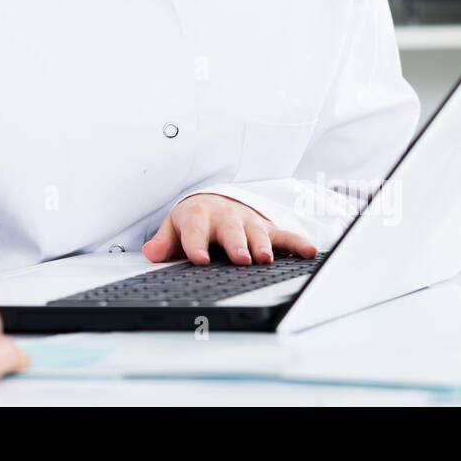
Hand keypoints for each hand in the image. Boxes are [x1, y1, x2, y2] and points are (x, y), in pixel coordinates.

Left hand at [142, 194, 317, 265]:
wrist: (215, 200)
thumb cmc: (195, 220)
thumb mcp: (174, 228)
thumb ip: (164, 243)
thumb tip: (151, 254)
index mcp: (199, 216)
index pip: (195, 232)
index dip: (196, 245)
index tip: (200, 259)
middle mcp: (225, 217)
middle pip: (231, 231)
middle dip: (236, 245)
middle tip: (241, 259)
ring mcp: (248, 222)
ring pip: (257, 233)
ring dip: (262, 245)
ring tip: (265, 259)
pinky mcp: (267, 229)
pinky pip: (284, 236)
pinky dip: (297, 243)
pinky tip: (309, 251)